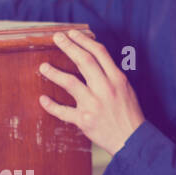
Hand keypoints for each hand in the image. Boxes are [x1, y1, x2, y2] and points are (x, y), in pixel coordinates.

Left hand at [38, 29, 144, 155]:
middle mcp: (105, 89)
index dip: (84, 40)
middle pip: (84, 61)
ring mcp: (94, 104)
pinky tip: (43, 99)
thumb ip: (111, 75)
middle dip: (69, 47)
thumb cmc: (129, 114)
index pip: (99, 53)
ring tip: (43, 67)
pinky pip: (63, 112)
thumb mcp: (126, 89)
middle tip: (57, 38)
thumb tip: (95, 59)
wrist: (132, 140)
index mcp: (117, 79)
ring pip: (70, 82)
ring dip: (54, 73)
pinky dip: (51, 106)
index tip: (72, 33)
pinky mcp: (84, 120)